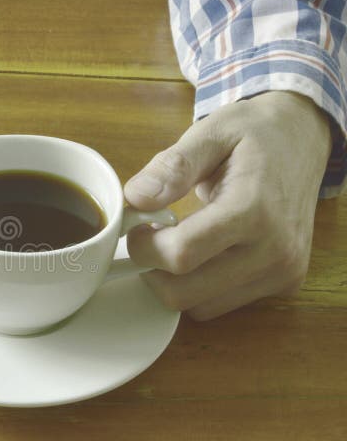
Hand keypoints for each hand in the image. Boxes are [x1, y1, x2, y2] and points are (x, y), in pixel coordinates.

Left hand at [124, 91, 331, 319]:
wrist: (304, 141)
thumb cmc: (254, 134)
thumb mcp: (210, 133)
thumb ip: (172, 166)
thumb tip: (136, 198)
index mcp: (253, 209)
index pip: (181, 254)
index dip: (144, 247)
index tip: (137, 227)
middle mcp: (274, 250)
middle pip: (184, 293)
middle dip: (152, 271)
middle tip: (151, 240)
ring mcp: (283, 272)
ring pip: (200, 307)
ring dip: (175, 283)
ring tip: (177, 243)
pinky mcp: (284, 284)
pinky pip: (222, 305)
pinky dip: (199, 289)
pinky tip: (202, 254)